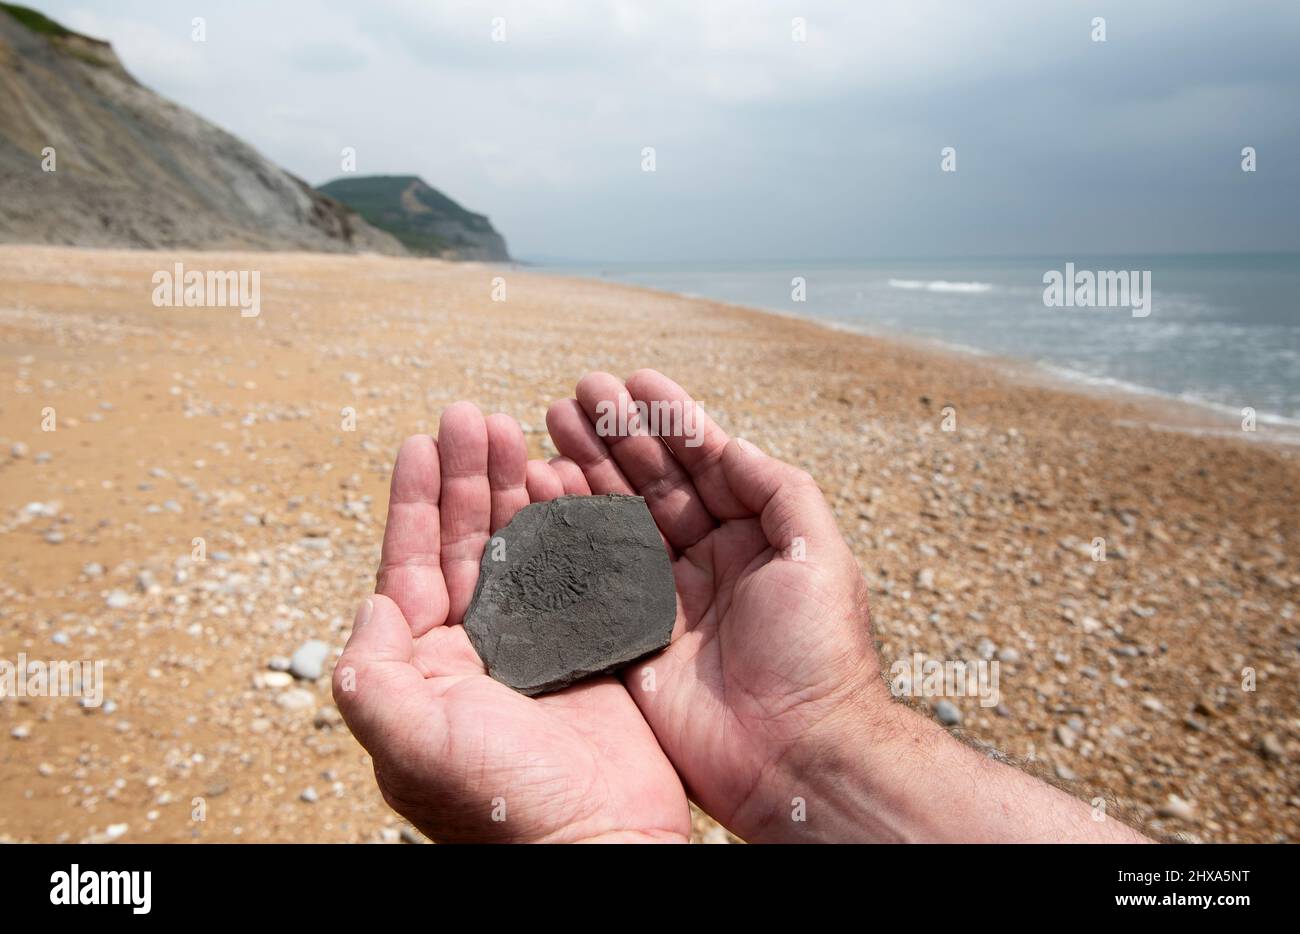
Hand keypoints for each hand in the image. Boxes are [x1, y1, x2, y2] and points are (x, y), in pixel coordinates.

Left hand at [333, 403, 689, 842]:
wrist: (602, 844)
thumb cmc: (508, 807)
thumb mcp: (418, 748)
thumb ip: (376, 680)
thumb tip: (367, 609)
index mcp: (426, 667)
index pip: (410, 566)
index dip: (414, 502)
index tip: (420, 441)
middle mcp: (475, 651)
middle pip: (465, 543)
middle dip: (468, 478)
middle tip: (477, 418)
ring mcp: (534, 646)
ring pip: (519, 548)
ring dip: (515, 491)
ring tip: (521, 434)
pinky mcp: (588, 646)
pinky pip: (575, 569)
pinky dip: (571, 525)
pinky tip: (570, 485)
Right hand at [543, 370, 886, 841]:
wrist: (794, 752)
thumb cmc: (819, 652)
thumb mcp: (818, 553)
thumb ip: (778, 489)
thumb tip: (731, 443)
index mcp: (756, 536)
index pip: (707, 464)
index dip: (672, 420)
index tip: (637, 381)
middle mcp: (709, 560)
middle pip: (655, 482)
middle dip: (618, 434)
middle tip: (579, 391)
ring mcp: (668, 597)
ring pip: (619, 518)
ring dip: (587, 468)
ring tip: (552, 421)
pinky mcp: (632, 637)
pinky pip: (593, 573)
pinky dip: (568, 529)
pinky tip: (545, 488)